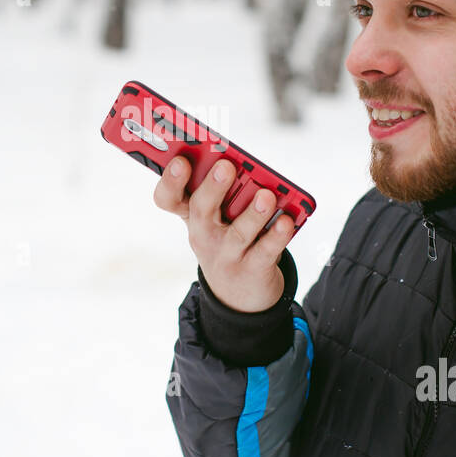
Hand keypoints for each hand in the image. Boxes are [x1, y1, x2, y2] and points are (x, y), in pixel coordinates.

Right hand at [153, 155, 293, 312]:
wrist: (237, 295)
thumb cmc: (226, 240)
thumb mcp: (216, 217)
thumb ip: (222, 188)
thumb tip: (238, 160)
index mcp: (191, 214)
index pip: (168, 198)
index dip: (170, 180)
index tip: (179, 161)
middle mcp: (203, 234)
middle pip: (201, 209)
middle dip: (213, 187)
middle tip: (225, 167)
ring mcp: (226, 254)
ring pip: (238, 233)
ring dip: (252, 214)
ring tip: (266, 196)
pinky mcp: (252, 269)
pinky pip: (265, 251)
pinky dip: (277, 236)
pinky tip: (287, 222)